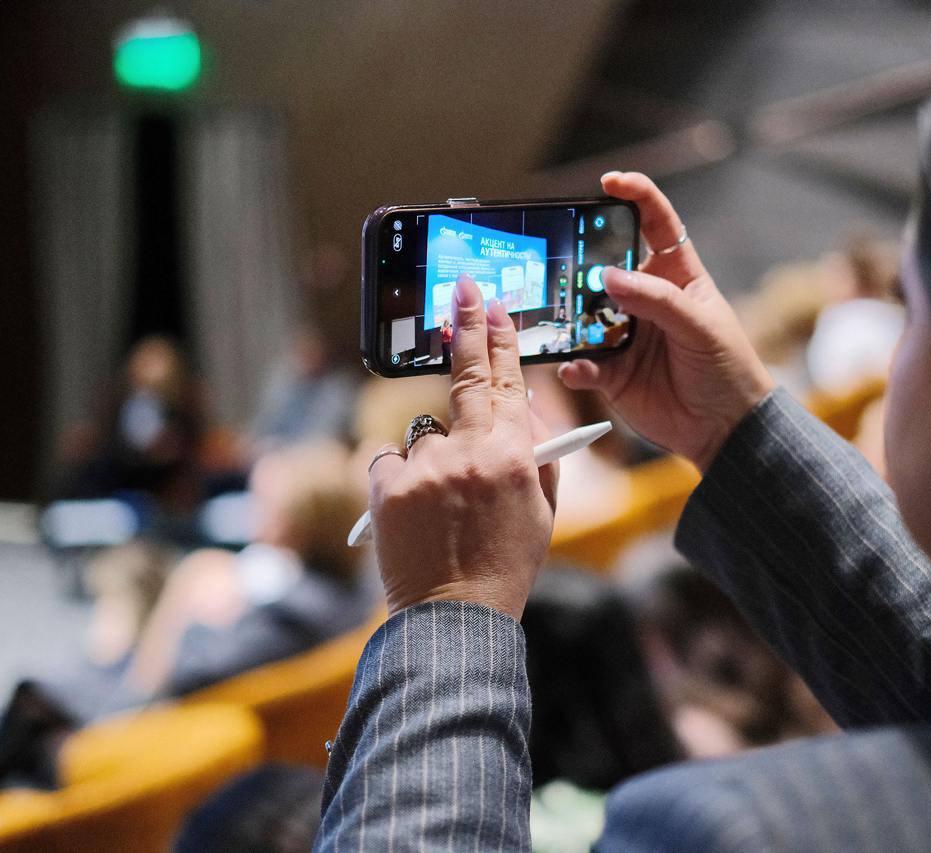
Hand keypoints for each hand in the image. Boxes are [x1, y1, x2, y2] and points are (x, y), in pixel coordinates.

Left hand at [369, 275, 557, 619]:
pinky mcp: (387, 486)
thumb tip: (524, 406)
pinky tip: (415, 507)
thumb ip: (537, 455)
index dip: (501, 338)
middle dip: (465, 328)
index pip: (509, 382)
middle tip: (462, 290)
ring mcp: (424, 466)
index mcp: (513, 458)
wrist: (453, 617)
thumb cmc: (505, 564)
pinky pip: (391, 458)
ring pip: (426, 431)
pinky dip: (401, 474)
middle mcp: (468, 452)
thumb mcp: (543, 511)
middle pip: (465, 377)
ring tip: (443, 501)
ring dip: (434, 451)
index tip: (493, 305)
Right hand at [558, 172, 774, 470]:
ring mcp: (624, 334)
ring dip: (571, 315)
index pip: (655, 223)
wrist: (725, 428)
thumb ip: (657, 300)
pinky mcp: (610, 372)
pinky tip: (575, 367)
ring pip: (584, 314)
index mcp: (675, 276)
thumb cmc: (727, 368)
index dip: (634, 196)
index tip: (610, 183)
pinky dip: (573, 364)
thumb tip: (609, 276)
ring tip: (565, 319)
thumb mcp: (701, 326)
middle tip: (567, 261)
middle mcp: (644, 299)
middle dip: (583, 259)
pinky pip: (581, 361)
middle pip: (605, 265)